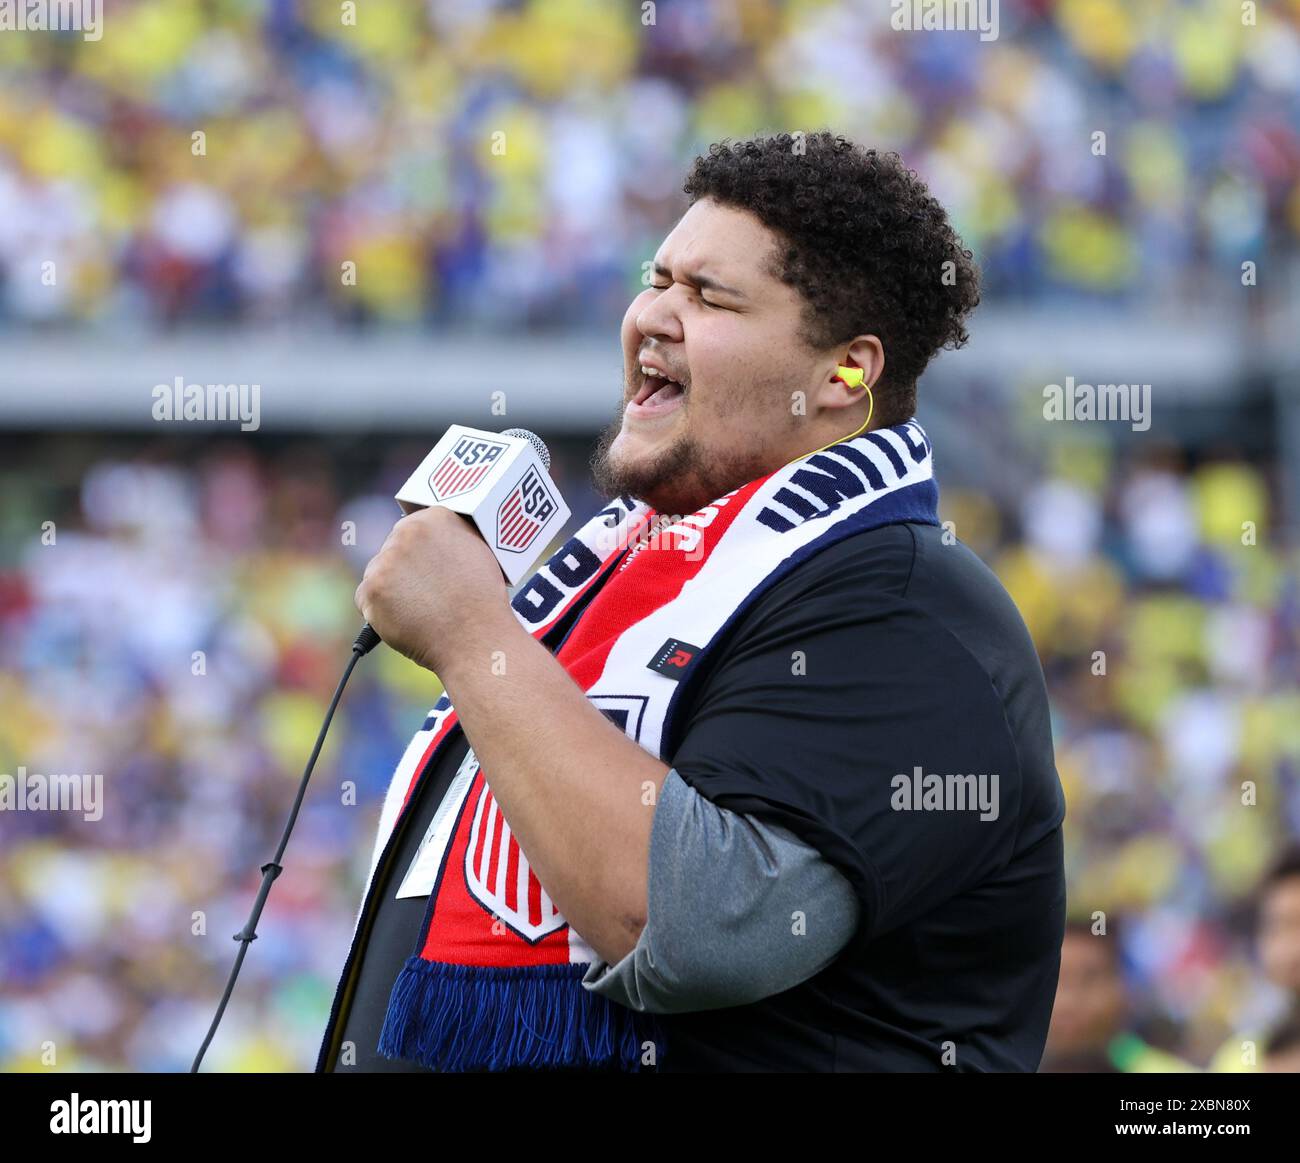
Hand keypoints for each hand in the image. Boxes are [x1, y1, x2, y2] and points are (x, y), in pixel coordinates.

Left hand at [354, 506, 510, 672]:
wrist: (475, 638)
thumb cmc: (482, 603)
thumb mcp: (477, 554)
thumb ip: (450, 540)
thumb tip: (433, 543)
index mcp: (437, 518)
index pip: (413, 530)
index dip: (420, 553)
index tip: (427, 571)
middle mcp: (408, 532)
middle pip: (392, 549)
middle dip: (402, 570)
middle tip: (424, 594)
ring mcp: (387, 560)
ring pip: (377, 573)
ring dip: (390, 590)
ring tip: (420, 611)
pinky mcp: (371, 588)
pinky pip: (366, 600)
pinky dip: (379, 613)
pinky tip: (406, 621)